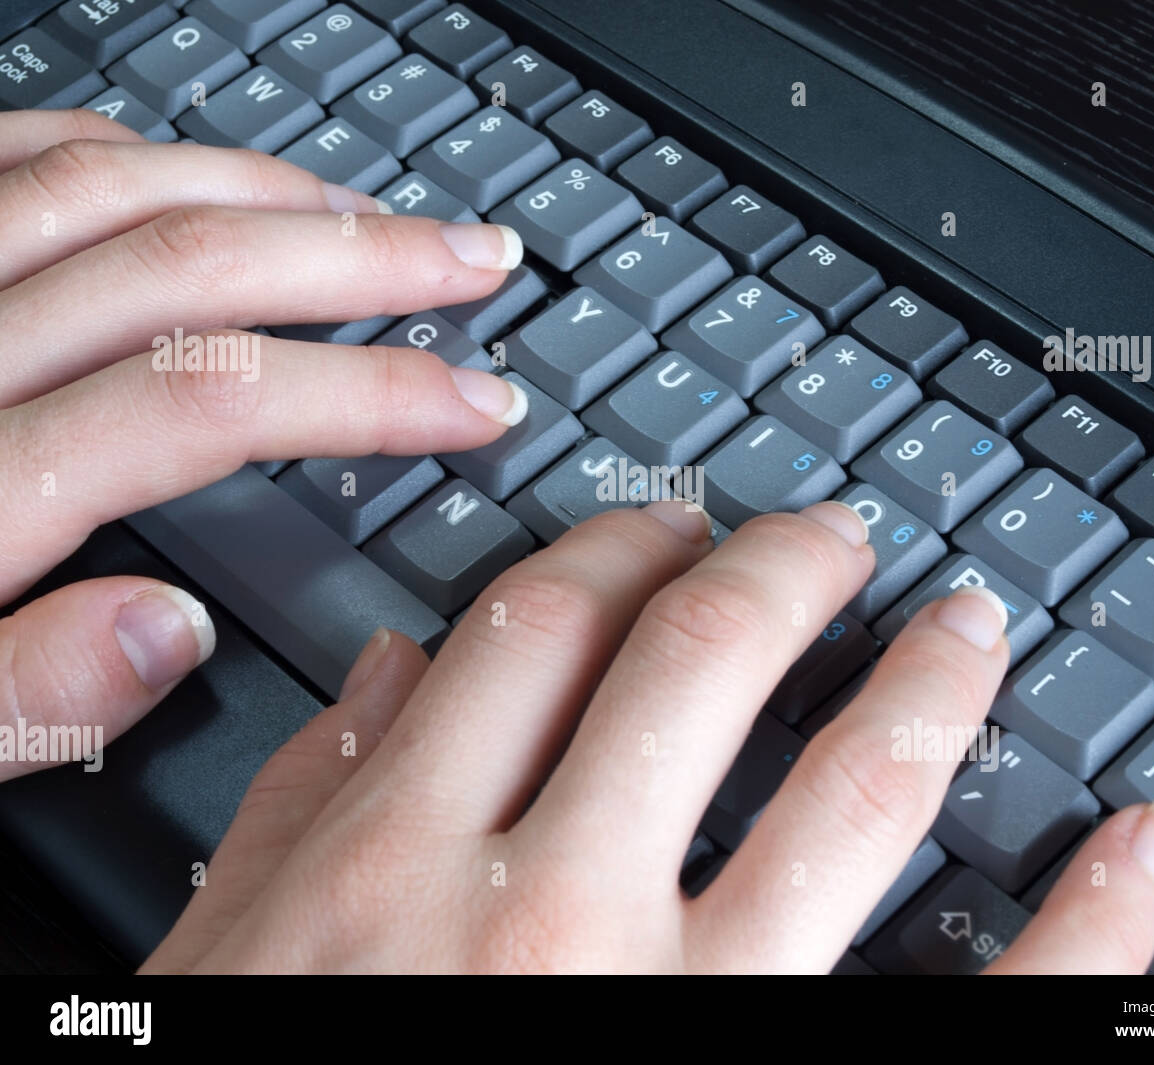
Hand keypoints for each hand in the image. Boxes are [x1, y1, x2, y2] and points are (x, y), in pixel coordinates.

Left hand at [0, 109, 523, 782]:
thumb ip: (22, 697)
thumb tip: (171, 631)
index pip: (209, 402)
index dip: (369, 394)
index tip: (474, 402)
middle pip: (185, 266)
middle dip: (360, 258)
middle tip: (475, 258)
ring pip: (111, 188)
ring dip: (269, 190)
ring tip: (377, 213)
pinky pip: (8, 155)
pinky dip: (126, 148)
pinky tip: (200, 172)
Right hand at [140, 500, 1153, 973]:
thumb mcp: (229, 961)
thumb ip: (297, 808)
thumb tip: (387, 675)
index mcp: (400, 863)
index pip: (539, 631)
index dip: (617, 545)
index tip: (669, 526)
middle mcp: (550, 916)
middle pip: (701, 659)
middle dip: (783, 568)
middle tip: (835, 538)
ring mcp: (689, 1007)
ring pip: (855, 791)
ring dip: (934, 683)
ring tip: (969, 627)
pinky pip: (993, 1006)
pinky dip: (1091, 921)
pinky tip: (1137, 853)